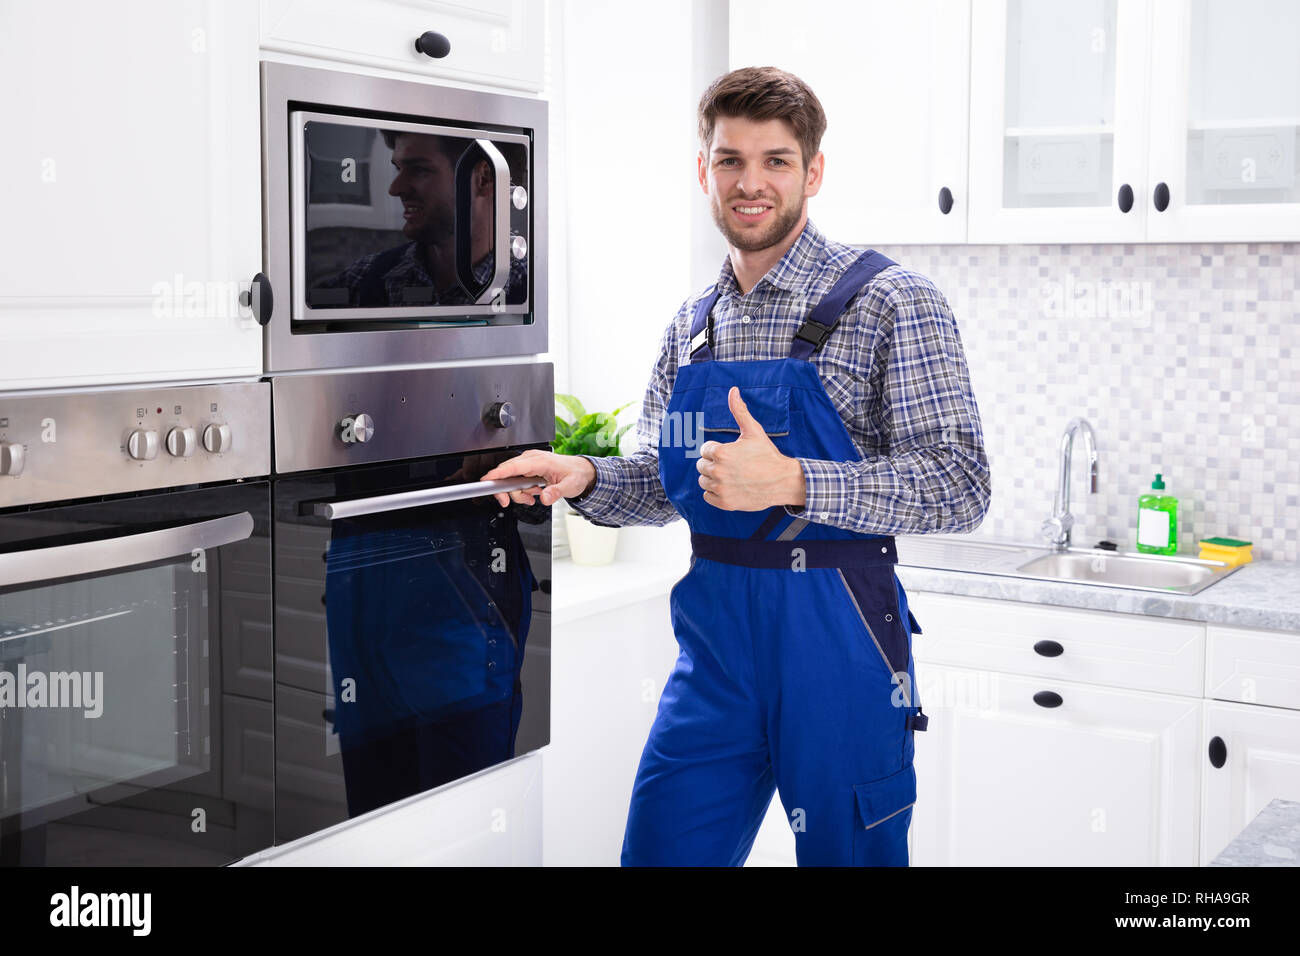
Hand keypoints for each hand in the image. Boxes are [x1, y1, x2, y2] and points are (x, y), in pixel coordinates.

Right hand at [479, 449, 596, 507]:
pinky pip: (516, 480)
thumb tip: (545, 497)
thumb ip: (556, 492)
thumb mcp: (570, 486)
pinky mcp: (527, 468)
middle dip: (508, 491)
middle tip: (513, 502)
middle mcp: (531, 459)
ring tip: (534, 497)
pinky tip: (534, 492)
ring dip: (518, 493)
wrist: (581, 471)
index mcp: (540, 460)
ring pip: (510, 479)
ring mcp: (528, 463)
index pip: (514, 466)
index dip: (498, 474)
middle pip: (507, 474)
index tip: (486, 480)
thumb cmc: (575, 474)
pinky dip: (522, 490)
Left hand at [696, 386, 804, 510]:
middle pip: (701, 465)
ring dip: (712, 478)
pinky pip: (708, 497)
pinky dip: (715, 493)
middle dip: (713, 463)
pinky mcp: (725, 502)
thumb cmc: (767, 455)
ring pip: (703, 481)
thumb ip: (739, 411)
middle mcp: (718, 471)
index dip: (717, 449)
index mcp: (721, 452)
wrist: (783, 481)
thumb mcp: (753, 431)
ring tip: (730, 475)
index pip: (705, 449)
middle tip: (731, 465)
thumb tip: (733, 390)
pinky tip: (729, 487)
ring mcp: (721, 488)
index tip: (731, 453)